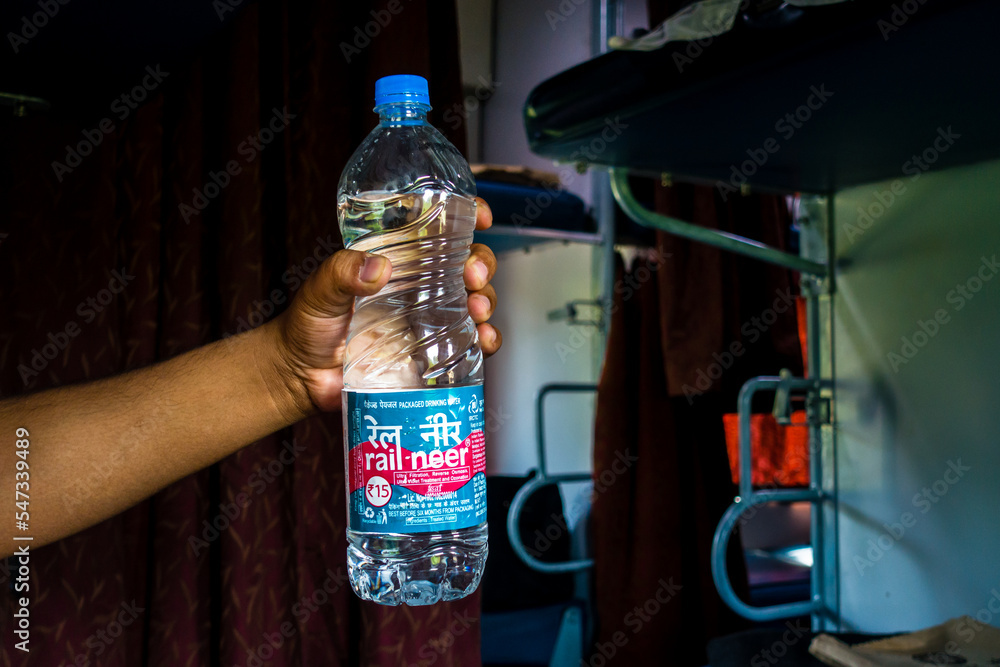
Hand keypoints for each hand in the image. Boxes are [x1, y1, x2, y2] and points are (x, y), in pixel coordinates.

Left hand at [273, 197, 500, 413]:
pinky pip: (470, 342)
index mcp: (395, 260)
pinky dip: (486, 339)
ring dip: (486, 300)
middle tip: (474, 275)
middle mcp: (418, 286)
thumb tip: (378, 267)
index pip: (436, 229)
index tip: (481, 217)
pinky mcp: (433, 353)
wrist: (303, 379)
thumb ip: (341, 273)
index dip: (466, 216)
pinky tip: (483, 339)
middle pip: (467, 263)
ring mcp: (429, 319)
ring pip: (476, 299)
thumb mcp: (319, 291)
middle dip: (482, 263)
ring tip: (478, 310)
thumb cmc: (307, 327)